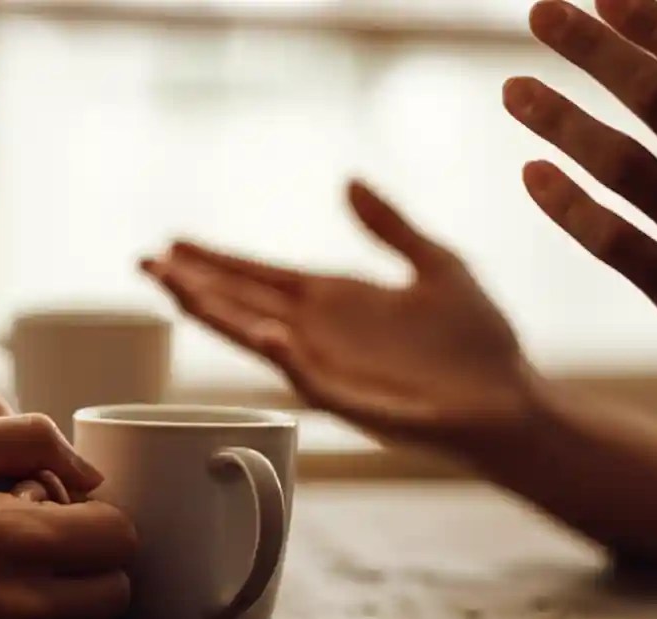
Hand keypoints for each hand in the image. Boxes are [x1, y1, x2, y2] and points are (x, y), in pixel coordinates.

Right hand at [0, 414, 135, 618]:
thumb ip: (31, 438)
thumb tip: (90, 476)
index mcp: (17, 539)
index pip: (120, 538)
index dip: (103, 516)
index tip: (72, 509)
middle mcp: (18, 605)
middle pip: (117, 593)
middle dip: (101, 562)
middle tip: (64, 541)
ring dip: (85, 606)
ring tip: (47, 575)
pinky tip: (17, 606)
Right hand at [143, 182, 537, 446]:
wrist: (512, 400)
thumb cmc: (477, 339)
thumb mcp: (437, 263)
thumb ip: (391, 226)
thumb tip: (348, 180)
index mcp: (336, 299)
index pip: (261, 276)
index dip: (218, 259)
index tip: (174, 242)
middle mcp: (321, 332)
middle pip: (243, 303)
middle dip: (194, 283)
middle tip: (145, 262)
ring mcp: (332, 367)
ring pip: (259, 338)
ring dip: (219, 316)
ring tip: (176, 289)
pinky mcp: (355, 400)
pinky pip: (312, 378)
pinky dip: (288, 357)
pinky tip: (267, 331)